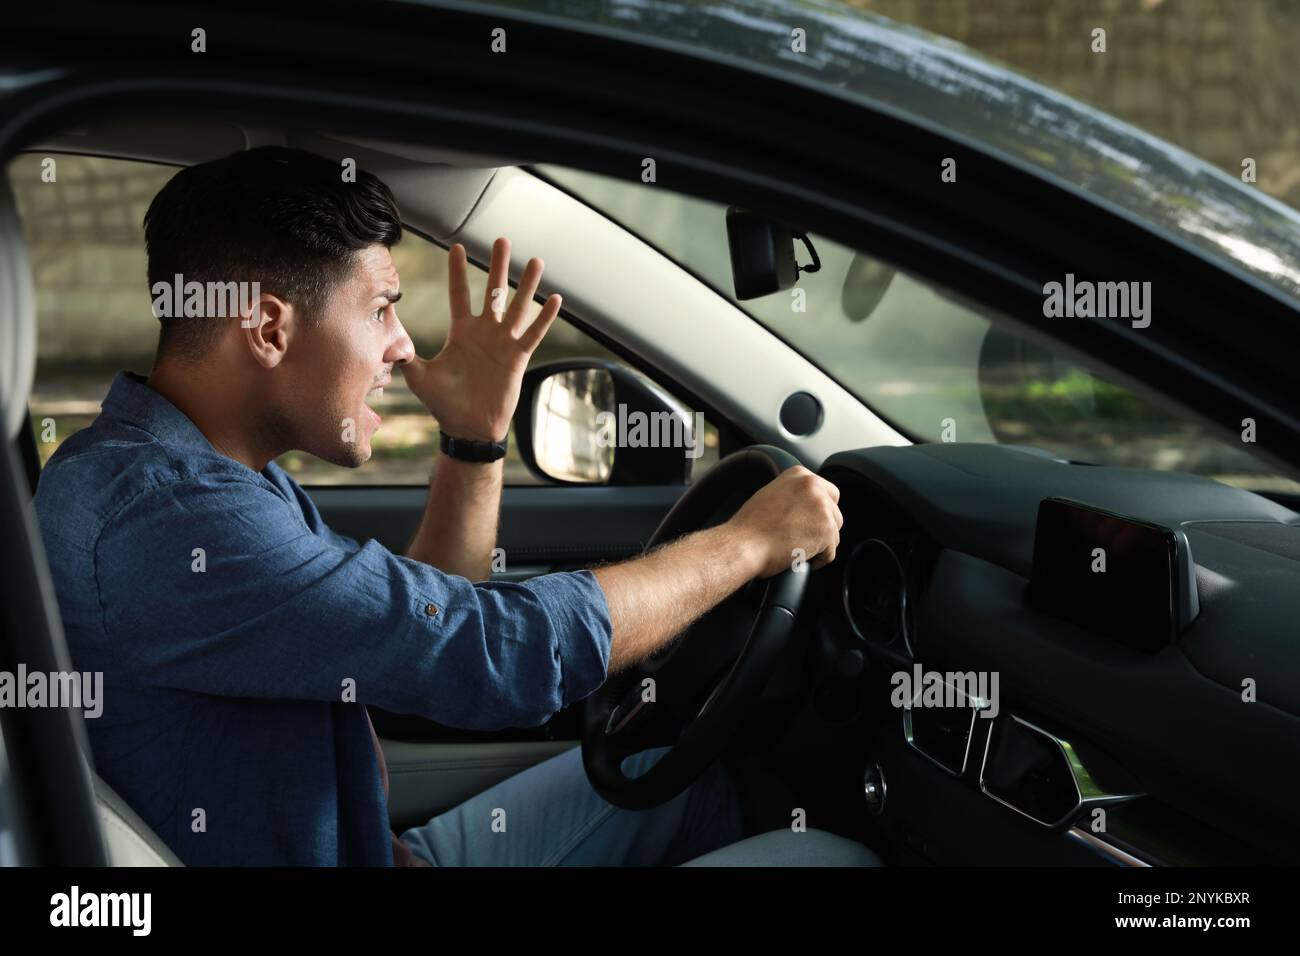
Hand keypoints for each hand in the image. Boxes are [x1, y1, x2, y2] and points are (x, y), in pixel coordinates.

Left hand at [400, 238, 560, 441]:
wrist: (468, 428)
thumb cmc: (444, 404)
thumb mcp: (420, 378)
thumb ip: (407, 357)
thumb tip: (387, 341)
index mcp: (462, 332)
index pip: (460, 294)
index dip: (458, 272)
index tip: (456, 247)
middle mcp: (484, 332)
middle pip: (493, 291)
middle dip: (497, 266)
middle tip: (502, 240)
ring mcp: (503, 343)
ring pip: (517, 307)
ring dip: (526, 284)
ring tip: (535, 260)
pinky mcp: (518, 357)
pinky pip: (533, 333)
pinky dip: (545, 317)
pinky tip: (555, 298)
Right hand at [728, 465, 842, 577]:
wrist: (743, 544)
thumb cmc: (750, 527)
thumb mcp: (771, 495)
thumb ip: (794, 495)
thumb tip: (807, 508)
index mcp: (800, 474)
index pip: (828, 493)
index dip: (818, 512)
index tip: (808, 523)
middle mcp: (814, 486)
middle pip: (835, 513)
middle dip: (821, 528)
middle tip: (801, 538)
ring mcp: (822, 508)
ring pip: (834, 533)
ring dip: (819, 545)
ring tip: (795, 547)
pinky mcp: (826, 530)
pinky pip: (830, 553)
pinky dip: (817, 560)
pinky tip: (798, 557)